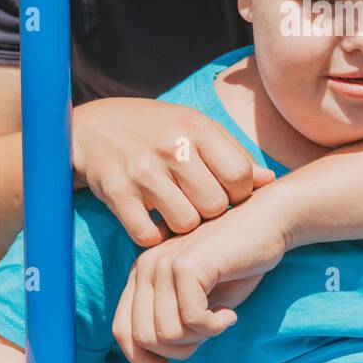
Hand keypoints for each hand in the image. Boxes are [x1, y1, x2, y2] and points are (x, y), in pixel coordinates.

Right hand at [72, 97, 274, 246]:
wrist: (93, 127)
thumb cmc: (157, 129)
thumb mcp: (196, 128)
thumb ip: (233, 154)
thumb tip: (269, 181)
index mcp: (196, 128)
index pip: (239, 175)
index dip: (240, 192)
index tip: (226, 193)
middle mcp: (170, 148)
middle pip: (214, 204)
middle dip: (212, 211)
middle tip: (200, 205)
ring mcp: (141, 172)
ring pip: (186, 223)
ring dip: (185, 226)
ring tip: (178, 211)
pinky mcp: (116, 193)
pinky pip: (148, 235)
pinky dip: (154, 236)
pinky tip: (154, 222)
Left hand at [112, 189, 289, 362]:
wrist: (268, 222)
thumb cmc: (237, 264)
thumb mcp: (198, 301)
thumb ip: (174, 324)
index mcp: (142, 274)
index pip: (122, 330)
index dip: (141, 360)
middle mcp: (146, 265)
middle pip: (143, 337)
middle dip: (179, 350)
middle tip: (208, 335)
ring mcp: (165, 262)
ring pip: (167, 333)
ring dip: (200, 338)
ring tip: (221, 320)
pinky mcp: (189, 265)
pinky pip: (192, 319)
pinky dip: (214, 327)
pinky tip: (230, 314)